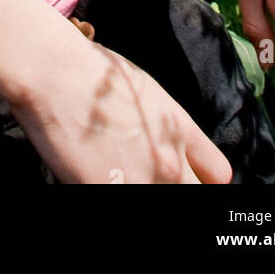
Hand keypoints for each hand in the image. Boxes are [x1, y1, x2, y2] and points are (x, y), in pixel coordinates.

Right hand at [10, 34, 232, 183]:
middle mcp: (170, 162)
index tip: (186, 176)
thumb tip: (167, 145)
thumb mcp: (147, 92)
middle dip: (178, 188)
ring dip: (144, 188)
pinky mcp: (110, 192)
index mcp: (181, 131)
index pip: (218, 175)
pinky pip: (122, 200)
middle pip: (195, 195)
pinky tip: (96, 178)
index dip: (200, 178)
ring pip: (164, 202)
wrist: (55, 74)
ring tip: (119, 177)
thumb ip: (166, 127)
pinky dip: (110, 189)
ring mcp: (142, 182)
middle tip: (150, 178)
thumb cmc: (93, 73)